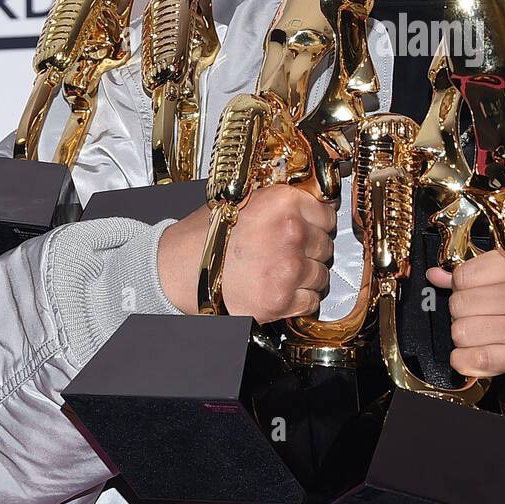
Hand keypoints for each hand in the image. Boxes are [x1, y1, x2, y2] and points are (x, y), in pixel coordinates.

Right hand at [157, 185, 335, 320]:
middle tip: (288, 253)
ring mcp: (288, 269)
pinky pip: (311, 301)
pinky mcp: (281, 300)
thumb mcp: (246, 201)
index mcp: (283, 202)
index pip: (327, 214)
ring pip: (321, 274)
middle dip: (311, 250)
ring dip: (307, 276)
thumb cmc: (205, 236)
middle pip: (325, 245)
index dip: (317, 223)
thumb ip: (283, 204)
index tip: (311, 229)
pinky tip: (280, 289)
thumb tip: (313, 208)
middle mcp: (291, 233)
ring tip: (281, 272)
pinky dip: (300, 299)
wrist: (177, 269)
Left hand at [426, 250, 504, 380]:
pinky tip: (477, 352)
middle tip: (482, 310)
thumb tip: (437, 275)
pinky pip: (473, 360)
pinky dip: (466, 360)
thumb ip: (479, 270)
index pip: (464, 275)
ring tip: (485, 330)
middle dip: (464, 309)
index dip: (463, 284)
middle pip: (460, 304)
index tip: (474, 288)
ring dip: (466, 334)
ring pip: (462, 331)